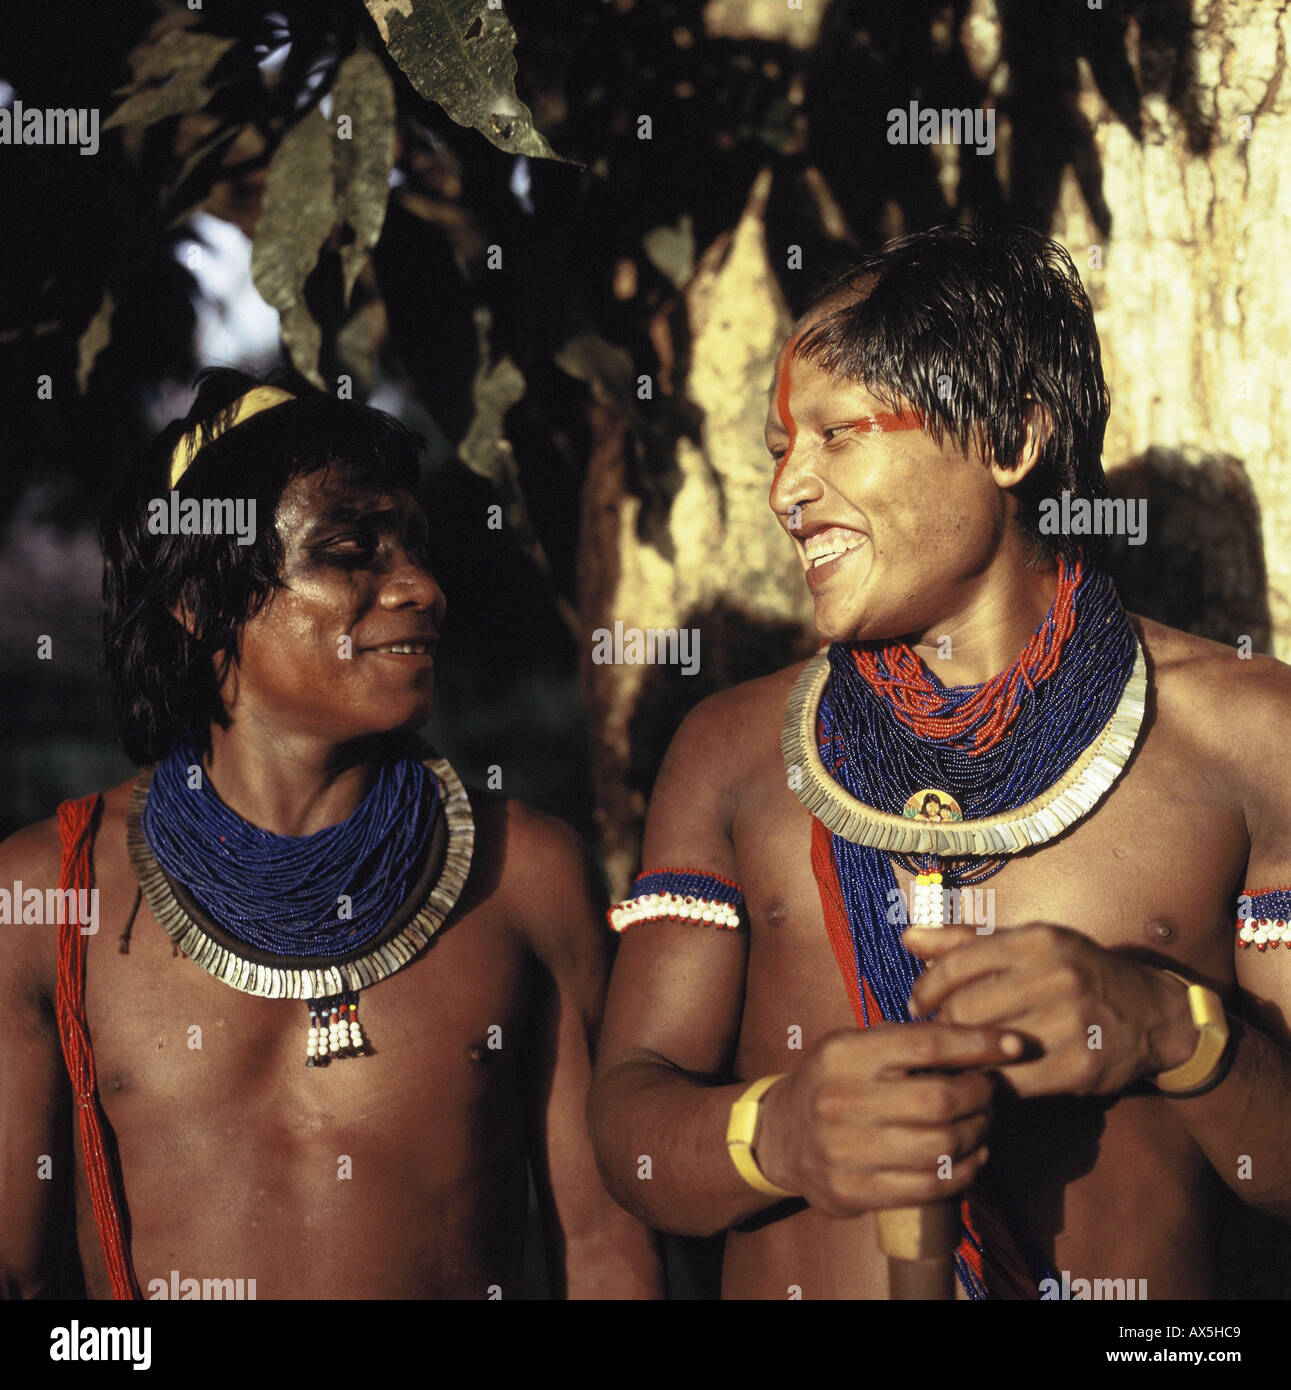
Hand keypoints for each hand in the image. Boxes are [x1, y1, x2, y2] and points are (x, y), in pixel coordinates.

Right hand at [754, 1022, 1021, 1216]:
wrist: (780, 1135)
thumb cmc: (834, 1082)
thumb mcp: (854, 1045)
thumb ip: (905, 1040)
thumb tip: (980, 1036)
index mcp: (844, 1053)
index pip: (925, 1043)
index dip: (979, 1043)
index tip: (1016, 1045)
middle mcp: (840, 1099)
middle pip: (940, 1099)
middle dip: (981, 1096)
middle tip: (990, 1092)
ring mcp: (843, 1149)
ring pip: (940, 1146)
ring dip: (978, 1135)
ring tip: (982, 1124)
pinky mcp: (851, 1191)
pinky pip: (928, 1186)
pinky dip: (964, 1172)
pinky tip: (971, 1158)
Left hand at [904, 922, 1196, 1099]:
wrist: (1152, 1012)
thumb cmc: (1074, 973)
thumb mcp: (1027, 946)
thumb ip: (964, 942)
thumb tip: (907, 936)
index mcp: (1036, 940)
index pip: (957, 963)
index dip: (926, 989)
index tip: (916, 1006)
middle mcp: (1056, 975)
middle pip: (966, 1009)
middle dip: (944, 1027)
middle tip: (940, 1037)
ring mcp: (1073, 1021)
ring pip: (988, 1047)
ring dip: (967, 1059)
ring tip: (960, 1059)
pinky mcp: (1083, 1065)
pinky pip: (1017, 1082)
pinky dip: (995, 1085)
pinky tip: (991, 1079)